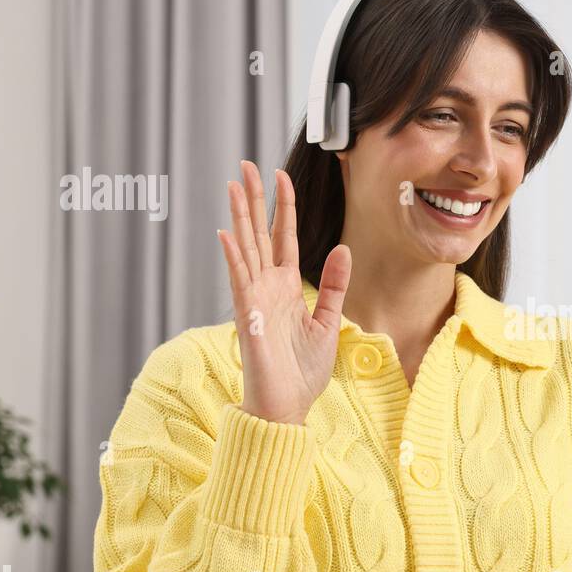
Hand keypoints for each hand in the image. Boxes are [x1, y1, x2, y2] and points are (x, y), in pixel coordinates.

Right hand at [217, 160, 351, 425]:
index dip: (283, 207)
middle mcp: (267, 287)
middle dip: (254, 199)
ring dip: (240, 217)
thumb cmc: (303, 371)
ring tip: (233, 185)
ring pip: (246, 248)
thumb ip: (334, 286)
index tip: (281, 176)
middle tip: (246, 165)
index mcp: (286, 287)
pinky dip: (234, 258)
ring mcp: (254, 299)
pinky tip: (227, 233)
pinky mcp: (248, 317)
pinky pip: (239, 281)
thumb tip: (344, 249)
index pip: (284, 237)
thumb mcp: (329, 321)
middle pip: (259, 233)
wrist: (287, 406)